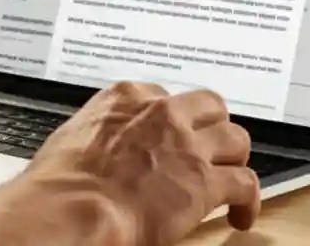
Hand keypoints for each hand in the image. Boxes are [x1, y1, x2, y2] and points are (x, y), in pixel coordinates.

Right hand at [0, 83, 259, 245]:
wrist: (75, 207)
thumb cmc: (61, 181)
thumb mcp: (71, 137)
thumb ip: (96, 133)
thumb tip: (95, 149)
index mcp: (125, 98)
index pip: (162, 96)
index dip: (171, 118)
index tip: (171, 132)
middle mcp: (162, 114)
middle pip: (208, 106)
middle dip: (212, 126)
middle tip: (210, 145)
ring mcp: (187, 146)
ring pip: (235, 138)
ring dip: (234, 158)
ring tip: (230, 176)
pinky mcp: (206, 181)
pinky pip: (245, 183)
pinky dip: (247, 200)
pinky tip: (240, 214)